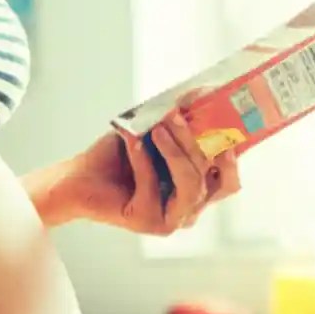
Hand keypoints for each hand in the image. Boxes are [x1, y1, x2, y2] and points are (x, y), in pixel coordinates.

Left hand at [60, 102, 241, 234]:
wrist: (82, 175)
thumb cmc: (121, 155)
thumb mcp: (155, 132)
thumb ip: (179, 119)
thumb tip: (200, 91)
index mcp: (196, 191)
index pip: (229, 184)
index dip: (233, 161)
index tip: (228, 130)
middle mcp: (188, 209)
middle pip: (212, 181)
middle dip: (195, 145)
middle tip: (177, 117)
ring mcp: (169, 219)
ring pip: (190, 186)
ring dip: (175, 153)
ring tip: (157, 130)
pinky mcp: (147, 221)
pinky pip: (154, 188)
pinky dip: (142, 160)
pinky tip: (131, 142)